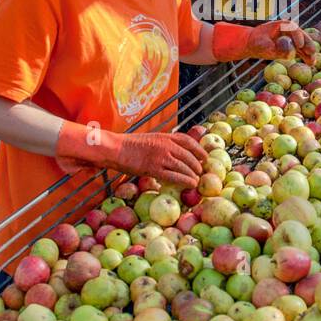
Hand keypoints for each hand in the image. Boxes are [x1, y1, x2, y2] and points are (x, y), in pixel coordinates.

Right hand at [55, 121, 207, 187]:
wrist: (115, 149)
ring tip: (197, 180)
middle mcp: (165, 145)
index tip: (205, 156)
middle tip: (201, 172)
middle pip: (189, 155)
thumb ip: (162, 144)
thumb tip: (172, 153)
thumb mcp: (149, 139)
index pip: (188, 140)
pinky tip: (190, 184)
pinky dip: (185, 180)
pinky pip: (174, 176)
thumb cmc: (129, 146)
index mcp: (164, 136)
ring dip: (193, 174)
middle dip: (198, 165)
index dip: (199, 149)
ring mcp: (161, 156)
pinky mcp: (154, 168)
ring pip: (184, 166)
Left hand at [242, 19, 305, 60]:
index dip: (297, 37)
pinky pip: (300, 50)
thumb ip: (276, 49)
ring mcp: (292, 37)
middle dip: (307, 44)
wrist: (252, 42)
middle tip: (311, 52)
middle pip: (302, 36)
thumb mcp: (263, 46)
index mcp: (282, 25)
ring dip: (308, 52)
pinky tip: (310, 63)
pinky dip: (305, 56)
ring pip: (303, 44)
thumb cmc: (256, 42)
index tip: (299, 46)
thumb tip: (290, 54)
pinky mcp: (292, 45)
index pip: (293, 29)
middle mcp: (289, 30)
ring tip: (313, 62)